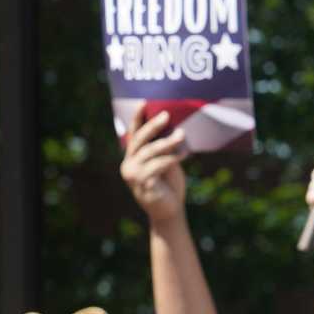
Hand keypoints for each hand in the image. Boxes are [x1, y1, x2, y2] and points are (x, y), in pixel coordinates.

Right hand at [120, 107, 187, 225]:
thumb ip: (163, 148)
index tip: (143, 102)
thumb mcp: (166, 161)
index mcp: (132, 158)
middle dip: (153, 126)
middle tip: (166, 115)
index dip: (137, 118)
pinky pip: (158, 165)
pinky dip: (172, 158)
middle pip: (139, 140)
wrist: (169, 211)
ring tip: (182, 135)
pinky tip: (184, 154)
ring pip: (150, 152)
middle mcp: (129, 165)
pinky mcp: (144, 185)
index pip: (133, 134)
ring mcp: (134, 176)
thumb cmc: (169, 185)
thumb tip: (173, 126)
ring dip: (167, 142)